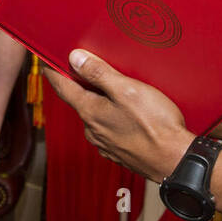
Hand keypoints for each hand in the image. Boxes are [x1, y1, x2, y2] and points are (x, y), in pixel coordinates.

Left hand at [42, 49, 192, 182]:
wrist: (176, 162)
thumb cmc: (155, 125)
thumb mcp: (127, 90)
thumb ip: (99, 73)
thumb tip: (74, 58)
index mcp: (90, 112)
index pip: (63, 88)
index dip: (53, 72)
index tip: (46, 61)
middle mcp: (93, 130)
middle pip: (80, 101)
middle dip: (82, 85)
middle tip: (89, 68)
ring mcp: (105, 144)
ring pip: (97, 116)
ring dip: (101, 103)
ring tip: (116, 90)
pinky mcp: (120, 152)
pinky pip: (110, 129)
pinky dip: (113, 117)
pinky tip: (129, 113)